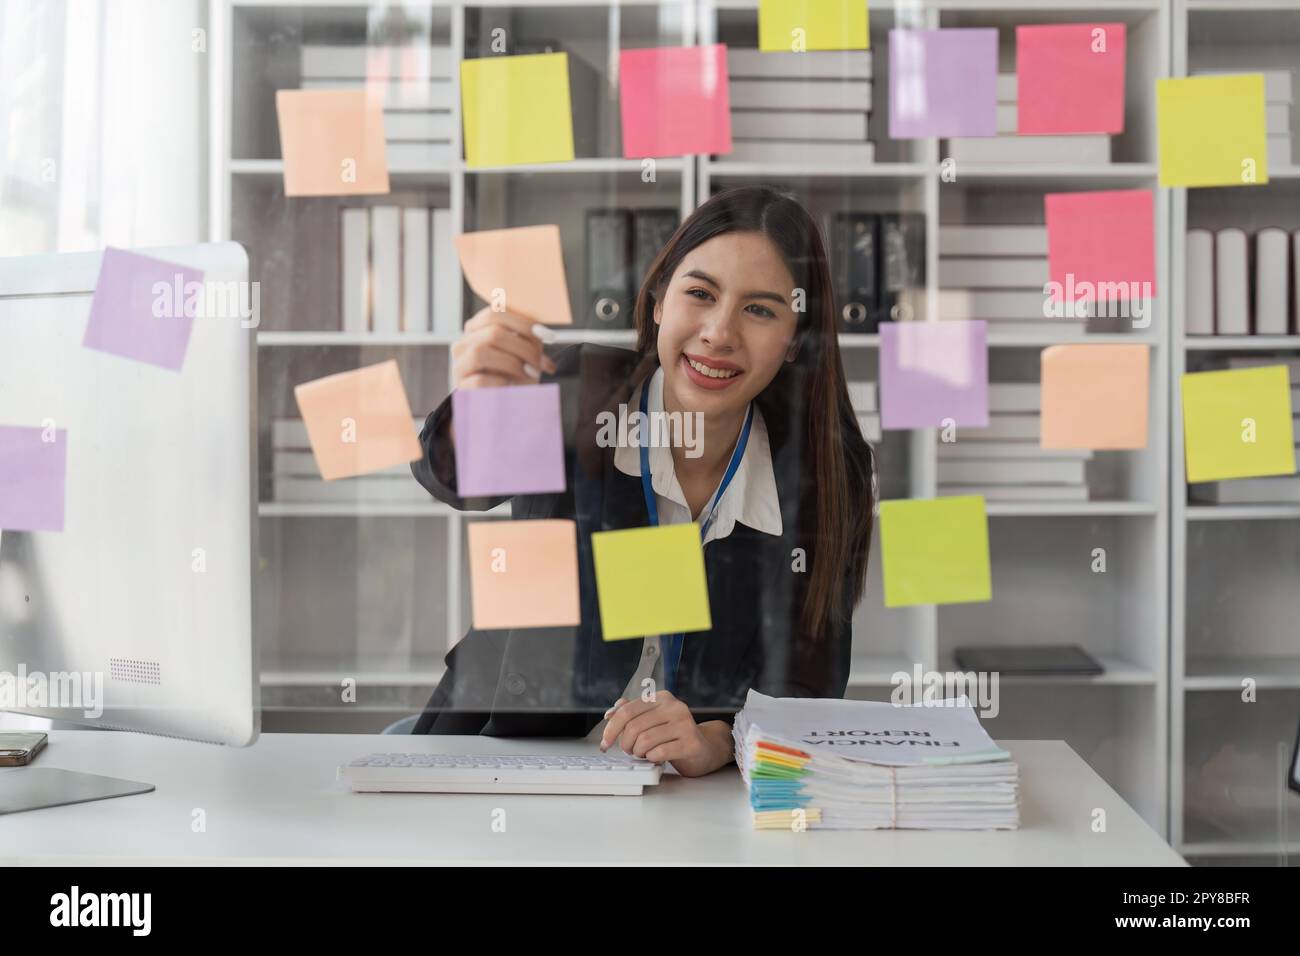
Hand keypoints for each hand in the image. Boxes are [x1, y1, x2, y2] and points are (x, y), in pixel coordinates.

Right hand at [451, 307, 557, 388]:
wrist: (505, 407)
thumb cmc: (514, 376)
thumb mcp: (522, 353)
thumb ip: (526, 338)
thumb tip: (540, 332)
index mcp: (477, 329)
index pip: (495, 313)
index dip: (524, 322)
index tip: (548, 336)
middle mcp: (463, 344)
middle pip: (493, 333)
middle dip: (525, 347)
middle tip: (543, 363)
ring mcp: (459, 366)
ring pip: (481, 352)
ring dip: (513, 363)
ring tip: (530, 374)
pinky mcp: (461, 388)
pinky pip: (480, 380)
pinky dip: (501, 383)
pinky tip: (511, 386)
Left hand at [599, 691, 722, 776]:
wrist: (705, 748)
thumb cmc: (674, 735)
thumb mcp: (653, 720)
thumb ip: (632, 713)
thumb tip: (610, 713)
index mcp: (662, 698)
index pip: (627, 711)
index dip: (611, 729)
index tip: (605, 743)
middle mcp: (674, 707)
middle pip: (634, 727)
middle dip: (626, 744)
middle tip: (630, 751)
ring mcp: (685, 724)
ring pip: (645, 741)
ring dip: (639, 752)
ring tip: (644, 754)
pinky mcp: (691, 743)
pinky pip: (659, 753)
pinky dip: (652, 758)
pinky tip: (657, 757)